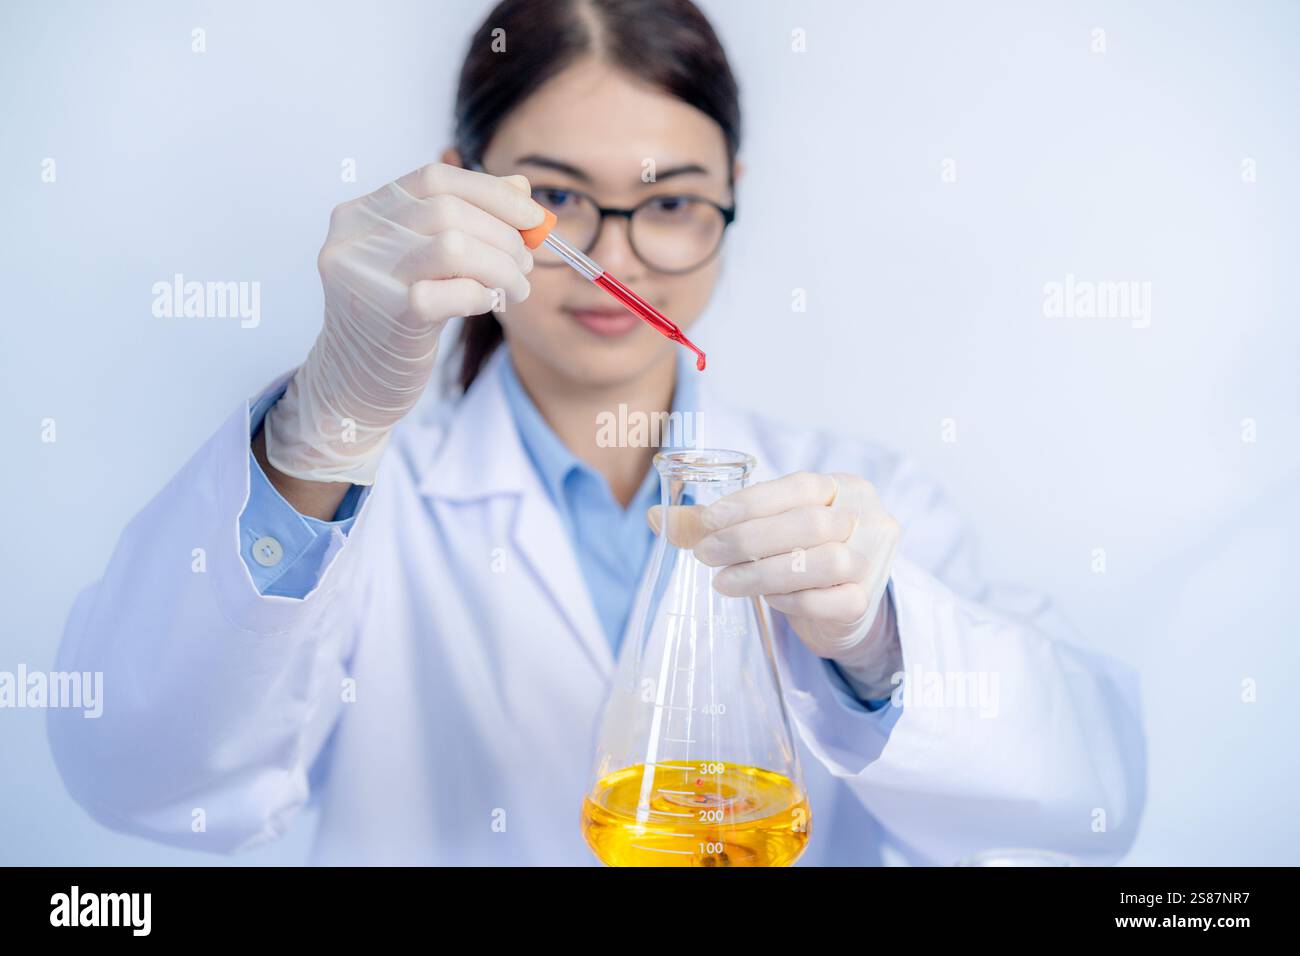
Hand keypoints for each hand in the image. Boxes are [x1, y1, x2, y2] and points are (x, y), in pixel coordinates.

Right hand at [263, 162, 544, 483]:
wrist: (354, 383)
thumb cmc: (394, 317)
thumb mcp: (423, 261)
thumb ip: (464, 218)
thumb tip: (521, 186)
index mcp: (360, 215)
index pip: (434, 179)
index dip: (491, 193)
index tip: (531, 217)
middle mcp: (354, 239)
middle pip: (449, 210)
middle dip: (503, 235)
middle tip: (525, 262)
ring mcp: (366, 277)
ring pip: (454, 245)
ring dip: (502, 266)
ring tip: (517, 287)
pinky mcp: (387, 317)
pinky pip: (454, 292)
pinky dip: (484, 294)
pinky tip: (489, 304)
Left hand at [650, 472, 900, 677]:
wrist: (838, 610)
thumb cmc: (796, 558)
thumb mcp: (761, 532)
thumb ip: (714, 524)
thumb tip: (655, 518)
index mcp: (842, 486)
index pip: (801, 485)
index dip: (753, 501)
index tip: (709, 520)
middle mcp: (866, 518)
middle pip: (810, 523)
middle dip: (749, 539)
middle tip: (706, 556)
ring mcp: (872, 561)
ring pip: (823, 562)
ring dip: (765, 573)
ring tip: (725, 583)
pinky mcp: (866, 602)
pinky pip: (832, 600)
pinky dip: (793, 600)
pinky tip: (769, 601)